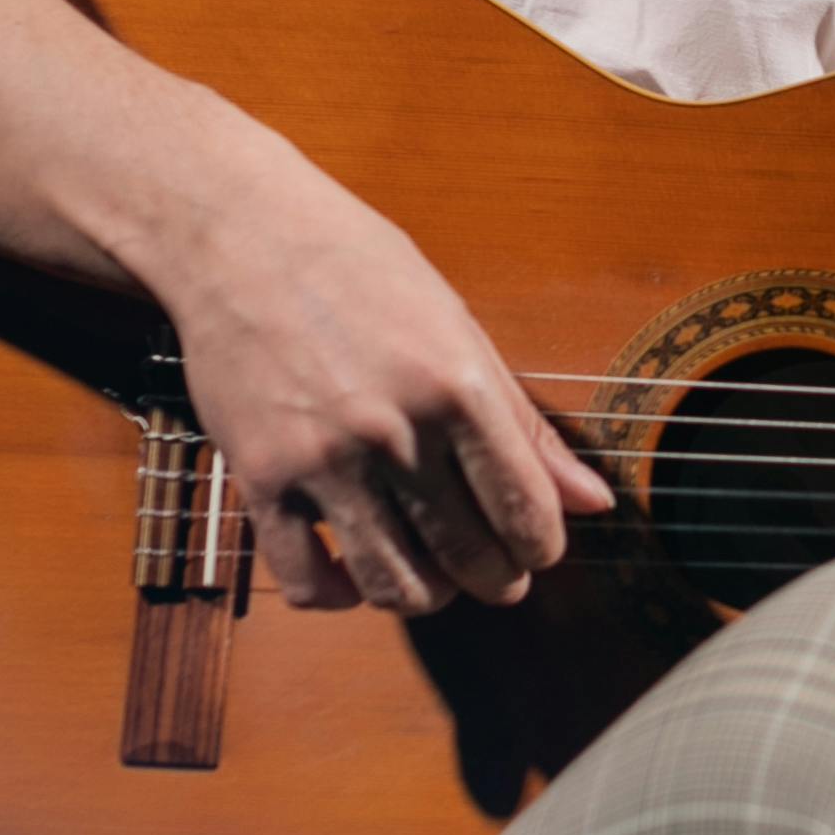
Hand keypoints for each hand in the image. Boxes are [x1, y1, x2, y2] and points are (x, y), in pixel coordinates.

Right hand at [153, 122, 611, 615]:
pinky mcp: (257, 477)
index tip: (537, 549)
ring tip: (433, 581)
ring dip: (425, 598)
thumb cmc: (361, 272)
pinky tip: (351, 573)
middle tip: (495, 575)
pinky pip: (302, 580)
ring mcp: (322, 460)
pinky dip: (335, 596)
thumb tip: (593, 501)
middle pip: (467, 556)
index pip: (524, 510)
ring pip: (392, 585)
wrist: (241, 235)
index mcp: (455, 388)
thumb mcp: (459, 331)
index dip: (541, 548)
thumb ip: (523, 424)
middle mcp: (394, 431)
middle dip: (495, 580)